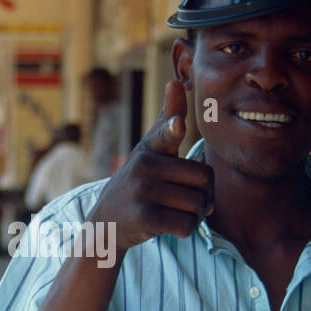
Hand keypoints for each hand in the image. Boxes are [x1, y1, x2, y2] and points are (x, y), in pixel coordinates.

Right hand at [86, 79, 213, 252]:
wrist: (106, 225)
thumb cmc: (138, 183)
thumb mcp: (149, 151)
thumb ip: (168, 121)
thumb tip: (176, 81)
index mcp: (149, 149)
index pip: (165, 135)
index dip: (172, 128)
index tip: (178, 124)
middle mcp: (143, 167)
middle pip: (204, 179)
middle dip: (205, 195)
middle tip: (190, 200)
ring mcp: (142, 192)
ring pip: (198, 205)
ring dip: (196, 215)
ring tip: (176, 212)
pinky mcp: (144, 218)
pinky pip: (187, 225)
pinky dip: (186, 230)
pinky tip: (172, 227)